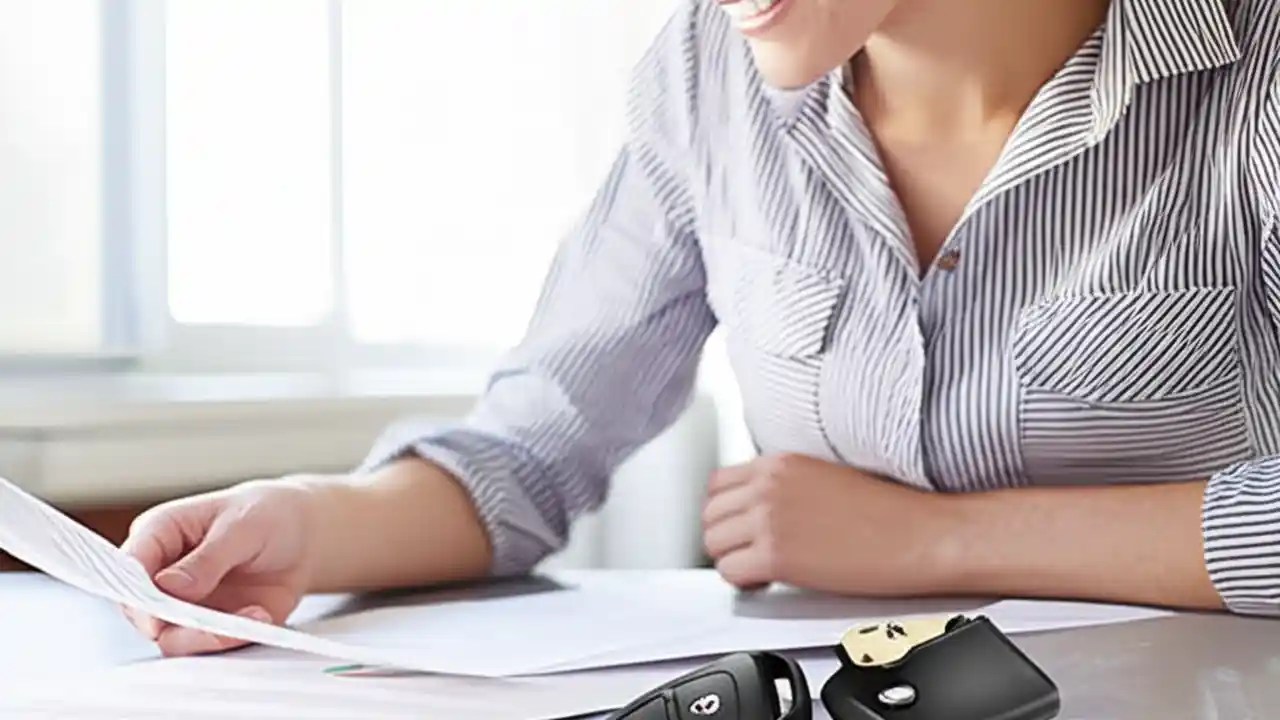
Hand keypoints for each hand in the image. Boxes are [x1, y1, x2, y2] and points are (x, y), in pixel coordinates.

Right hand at [120, 478, 321, 656]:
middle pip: (143, 612)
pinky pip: (208, 645)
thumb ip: (207, 557)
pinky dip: (233, 639)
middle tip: (216, 624)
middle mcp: (163, 571)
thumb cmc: (267, 515)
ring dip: (211, 636)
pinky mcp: (208, 624)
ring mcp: (183, 602)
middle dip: (177, 624)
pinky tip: (263, 617)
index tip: (157, 615)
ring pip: (172, 637)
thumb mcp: (243, 525)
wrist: (303, 536)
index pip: (129, 566)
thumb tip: (168, 586)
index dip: (135, 593)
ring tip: (256, 616)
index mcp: (160, 532)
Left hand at [702, 454, 954, 594]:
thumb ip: (784, 485)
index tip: (742, 527)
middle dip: (726, 537)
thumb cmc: (888, 511)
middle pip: (710, 514)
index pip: (718, 484)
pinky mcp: (776, 555)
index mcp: (780, 463)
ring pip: (713, 543)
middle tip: (749, 552)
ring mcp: (769, 518)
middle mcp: (768, 485)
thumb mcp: (824, 478)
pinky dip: (744, 582)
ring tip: (761, 568)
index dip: (728, 512)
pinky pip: (730, 572)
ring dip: (733, 559)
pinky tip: (769, 582)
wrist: (921, 535)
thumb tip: (759, 508)